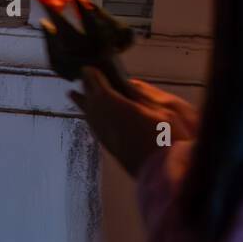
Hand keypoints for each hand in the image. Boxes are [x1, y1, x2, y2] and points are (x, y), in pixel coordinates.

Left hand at [70, 69, 197, 177]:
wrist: (164, 174)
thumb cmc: (168, 137)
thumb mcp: (164, 109)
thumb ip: (145, 95)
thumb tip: (130, 84)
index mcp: (114, 104)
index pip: (98, 85)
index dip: (92, 75)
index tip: (87, 67)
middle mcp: (104, 120)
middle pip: (89, 101)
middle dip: (84, 89)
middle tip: (80, 78)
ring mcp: (106, 137)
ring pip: (90, 116)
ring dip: (84, 104)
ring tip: (74, 96)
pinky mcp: (111, 149)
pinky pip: (95, 127)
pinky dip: (90, 118)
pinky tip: (90, 118)